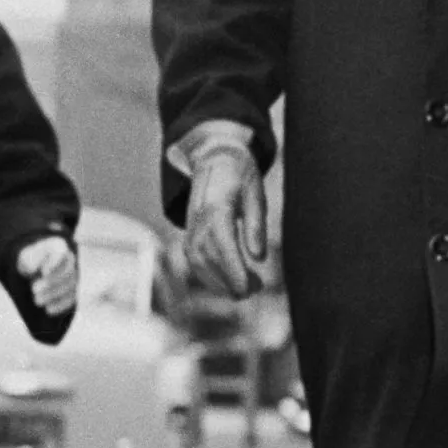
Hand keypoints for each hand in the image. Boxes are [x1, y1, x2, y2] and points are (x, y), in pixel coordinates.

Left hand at [17, 235, 78, 315]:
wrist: (32, 273)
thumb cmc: (29, 262)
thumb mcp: (25, 258)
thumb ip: (30, 261)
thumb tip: (37, 271)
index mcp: (58, 247)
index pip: (62, 253)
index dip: (55, 264)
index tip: (43, 272)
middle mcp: (70, 261)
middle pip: (68, 272)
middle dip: (51, 282)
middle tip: (33, 289)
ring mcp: (73, 278)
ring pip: (70, 287)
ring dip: (53, 295)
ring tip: (36, 300)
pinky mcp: (72, 293)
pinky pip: (71, 299)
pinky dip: (60, 306)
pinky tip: (48, 310)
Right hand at [184, 141, 266, 298]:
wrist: (214, 157)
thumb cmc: (241, 175)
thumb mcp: (256, 194)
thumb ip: (256, 225)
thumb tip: (259, 257)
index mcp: (217, 206)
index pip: (222, 244)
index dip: (233, 269)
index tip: (249, 289)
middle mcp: (198, 218)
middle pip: (209, 257)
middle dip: (230, 280)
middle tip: (254, 290)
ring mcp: (190, 224)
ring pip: (198, 261)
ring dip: (219, 281)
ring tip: (245, 290)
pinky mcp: (189, 230)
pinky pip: (193, 258)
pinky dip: (208, 275)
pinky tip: (227, 283)